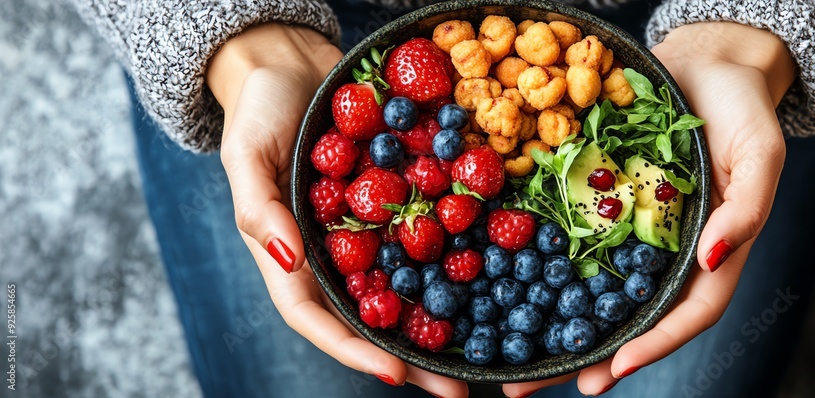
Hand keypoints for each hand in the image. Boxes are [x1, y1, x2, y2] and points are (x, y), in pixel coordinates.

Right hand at [207, 23, 467, 396]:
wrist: (293, 64)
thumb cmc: (258, 110)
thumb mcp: (245, 154)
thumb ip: (259, 208)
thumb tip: (286, 259)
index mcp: (292, 254)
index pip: (318, 317)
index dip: (355, 350)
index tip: (396, 374)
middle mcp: (334, 253)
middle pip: (373, 317)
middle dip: (413, 356)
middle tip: (459, 390)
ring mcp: (369, 229)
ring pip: (407, 285)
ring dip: (443, 319)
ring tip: (485, 351)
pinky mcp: (397, 200)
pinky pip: (428, 232)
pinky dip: (454, 255)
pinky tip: (493, 272)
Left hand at [503, 22, 794, 395]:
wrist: (706, 62)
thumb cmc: (742, 107)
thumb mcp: (762, 153)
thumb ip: (747, 210)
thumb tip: (713, 258)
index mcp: (713, 250)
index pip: (688, 312)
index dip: (655, 343)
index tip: (615, 369)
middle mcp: (670, 250)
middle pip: (633, 315)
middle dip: (591, 355)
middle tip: (542, 384)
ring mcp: (634, 230)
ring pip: (597, 289)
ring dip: (558, 323)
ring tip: (513, 356)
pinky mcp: (604, 203)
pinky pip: (576, 241)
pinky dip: (547, 268)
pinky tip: (513, 283)